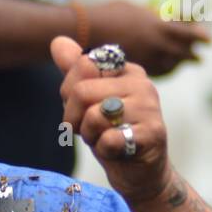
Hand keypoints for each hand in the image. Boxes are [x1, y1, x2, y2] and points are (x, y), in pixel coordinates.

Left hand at [51, 35, 169, 205]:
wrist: (140, 172)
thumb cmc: (111, 132)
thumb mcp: (87, 101)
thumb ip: (74, 71)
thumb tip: (57, 40)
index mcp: (126, 70)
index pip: (82, 65)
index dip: (69, 93)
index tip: (82, 108)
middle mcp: (141, 83)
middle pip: (81, 91)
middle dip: (74, 118)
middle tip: (90, 130)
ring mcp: (150, 107)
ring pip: (94, 115)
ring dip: (90, 135)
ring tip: (106, 138)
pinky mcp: (154, 134)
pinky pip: (109, 139)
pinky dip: (104, 150)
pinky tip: (117, 151)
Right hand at [85, 0, 209, 76]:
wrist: (88, 30)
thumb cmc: (110, 14)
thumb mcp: (134, 8)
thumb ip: (150, 15)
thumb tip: (159, 16)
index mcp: (158, 26)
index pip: (187, 33)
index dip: (199, 35)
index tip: (209, 39)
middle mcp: (155, 44)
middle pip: (182, 50)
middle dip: (192, 51)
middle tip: (201, 54)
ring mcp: (145, 56)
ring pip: (170, 62)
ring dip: (179, 61)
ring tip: (187, 62)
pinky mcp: (134, 66)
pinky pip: (155, 69)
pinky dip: (164, 68)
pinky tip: (167, 67)